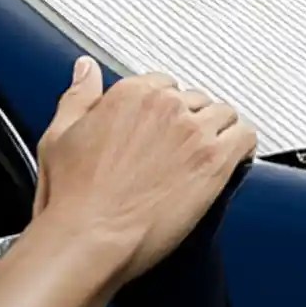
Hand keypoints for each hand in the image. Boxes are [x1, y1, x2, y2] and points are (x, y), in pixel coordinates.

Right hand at [35, 58, 257, 285]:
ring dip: (217, 131)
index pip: (165, 85)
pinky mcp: (214, 161)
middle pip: (195, 100)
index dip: (165, 109)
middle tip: (179, 149)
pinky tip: (233, 159)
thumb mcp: (60, 135)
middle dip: (189, 121)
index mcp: (131, 94)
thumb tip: (86, 70)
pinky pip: (245, 136)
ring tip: (206, 154)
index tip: (161, 128)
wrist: (90, 236)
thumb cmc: (73, 197)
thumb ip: (79, 96)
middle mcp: (166, 107)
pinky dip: (243, 145)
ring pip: (223, 114)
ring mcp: (193, 132)